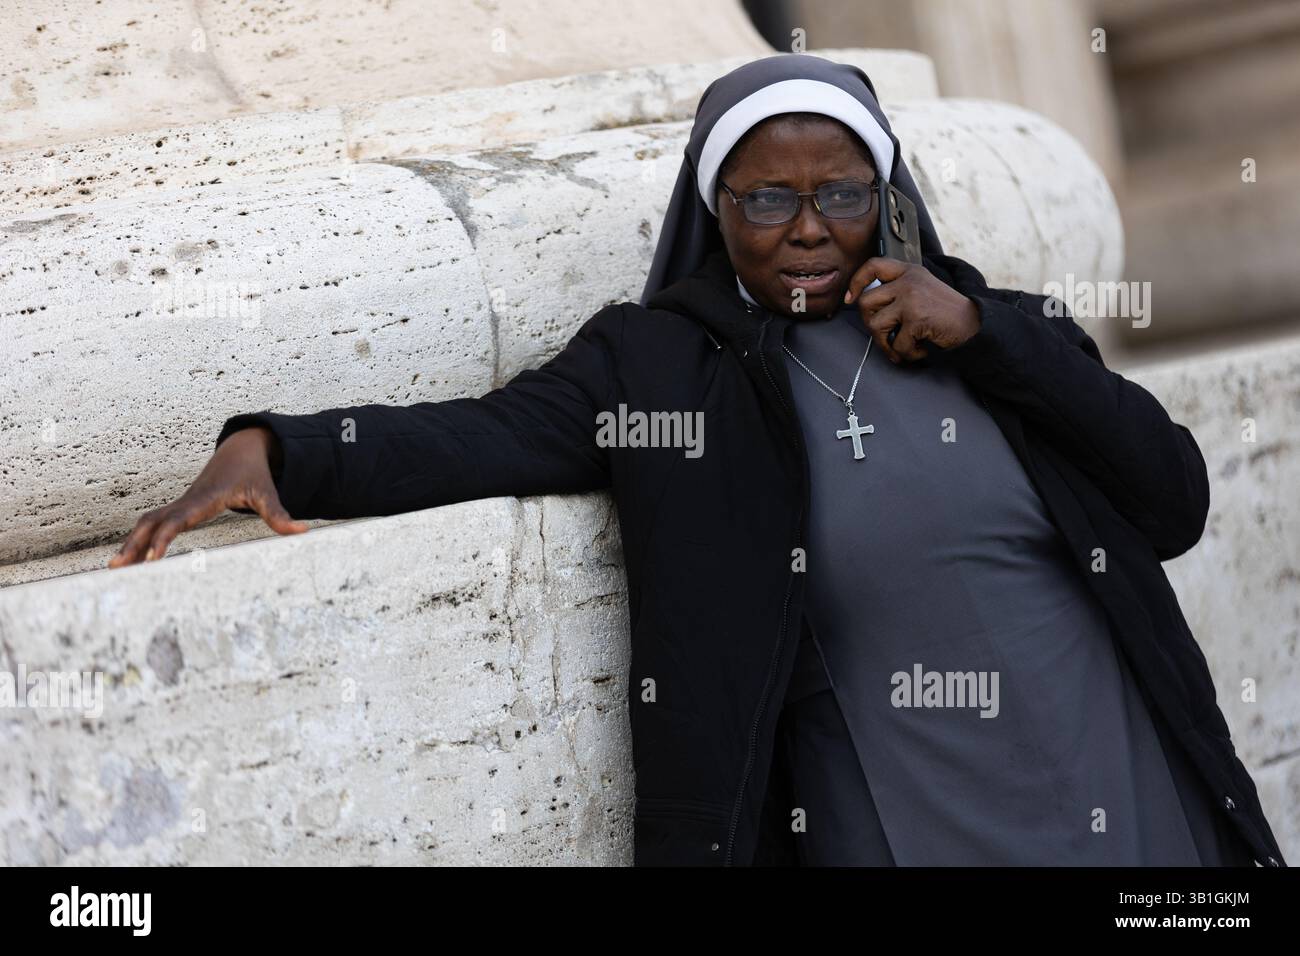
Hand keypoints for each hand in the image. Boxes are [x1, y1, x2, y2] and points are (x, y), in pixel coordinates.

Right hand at [107, 426, 307, 567]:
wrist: (242, 449)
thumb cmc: (254, 472)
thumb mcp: (268, 493)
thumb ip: (280, 515)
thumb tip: (303, 532)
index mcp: (205, 498)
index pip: (178, 520)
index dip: (164, 539)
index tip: (153, 559)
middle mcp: (187, 500)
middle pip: (152, 522)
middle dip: (134, 543)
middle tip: (117, 568)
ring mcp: (181, 502)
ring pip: (148, 521)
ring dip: (132, 541)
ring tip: (115, 566)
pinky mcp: (182, 506)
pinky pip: (155, 522)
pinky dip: (141, 537)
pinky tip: (132, 555)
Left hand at [843, 257, 981, 363]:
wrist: (975, 324)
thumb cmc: (945, 313)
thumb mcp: (921, 290)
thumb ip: (897, 292)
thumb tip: (863, 306)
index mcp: (909, 271)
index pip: (873, 266)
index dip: (856, 282)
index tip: (850, 299)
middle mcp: (908, 281)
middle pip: (865, 303)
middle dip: (872, 325)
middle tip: (887, 337)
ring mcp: (911, 298)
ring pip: (875, 325)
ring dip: (886, 344)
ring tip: (902, 348)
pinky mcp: (917, 318)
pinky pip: (897, 344)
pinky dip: (908, 354)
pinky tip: (921, 350)